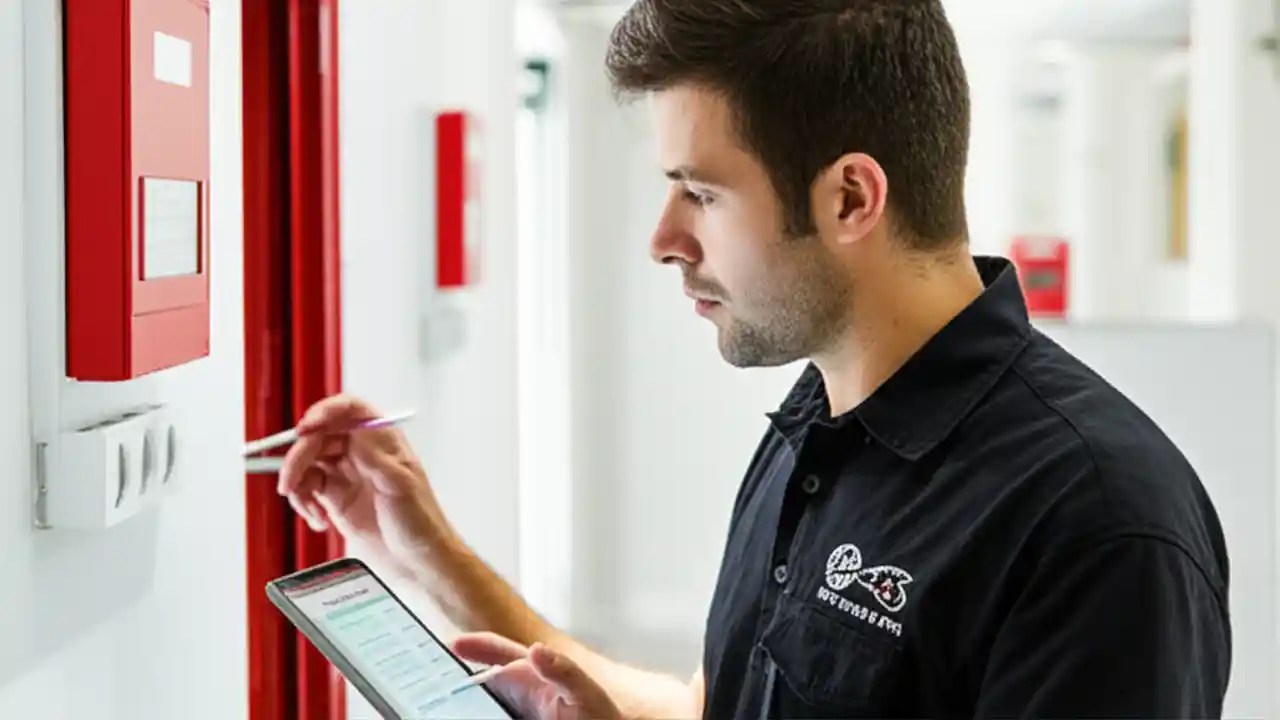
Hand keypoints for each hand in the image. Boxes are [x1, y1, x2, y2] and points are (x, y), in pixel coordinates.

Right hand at [278, 395, 459, 578]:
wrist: (418, 562)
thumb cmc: (422, 523)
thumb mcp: (402, 486)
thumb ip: (375, 458)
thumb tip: (353, 433)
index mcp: (383, 442)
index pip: (350, 410)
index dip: (324, 413)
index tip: (304, 429)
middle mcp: (362, 454)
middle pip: (320, 437)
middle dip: (300, 457)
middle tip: (289, 481)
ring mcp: (348, 476)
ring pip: (308, 463)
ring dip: (298, 483)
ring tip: (308, 509)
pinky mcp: (336, 499)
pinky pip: (307, 489)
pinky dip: (303, 503)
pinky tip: (318, 520)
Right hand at [455, 633, 622, 719]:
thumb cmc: (600, 718)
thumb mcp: (585, 693)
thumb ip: (563, 671)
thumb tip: (535, 649)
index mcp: (533, 673)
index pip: (497, 651)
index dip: (475, 645)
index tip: (453, 645)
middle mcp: (519, 692)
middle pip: (479, 681)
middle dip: (456, 679)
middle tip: (432, 683)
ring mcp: (514, 712)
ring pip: (479, 705)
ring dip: (462, 705)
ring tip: (440, 707)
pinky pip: (490, 717)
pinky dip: (473, 717)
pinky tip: (459, 719)